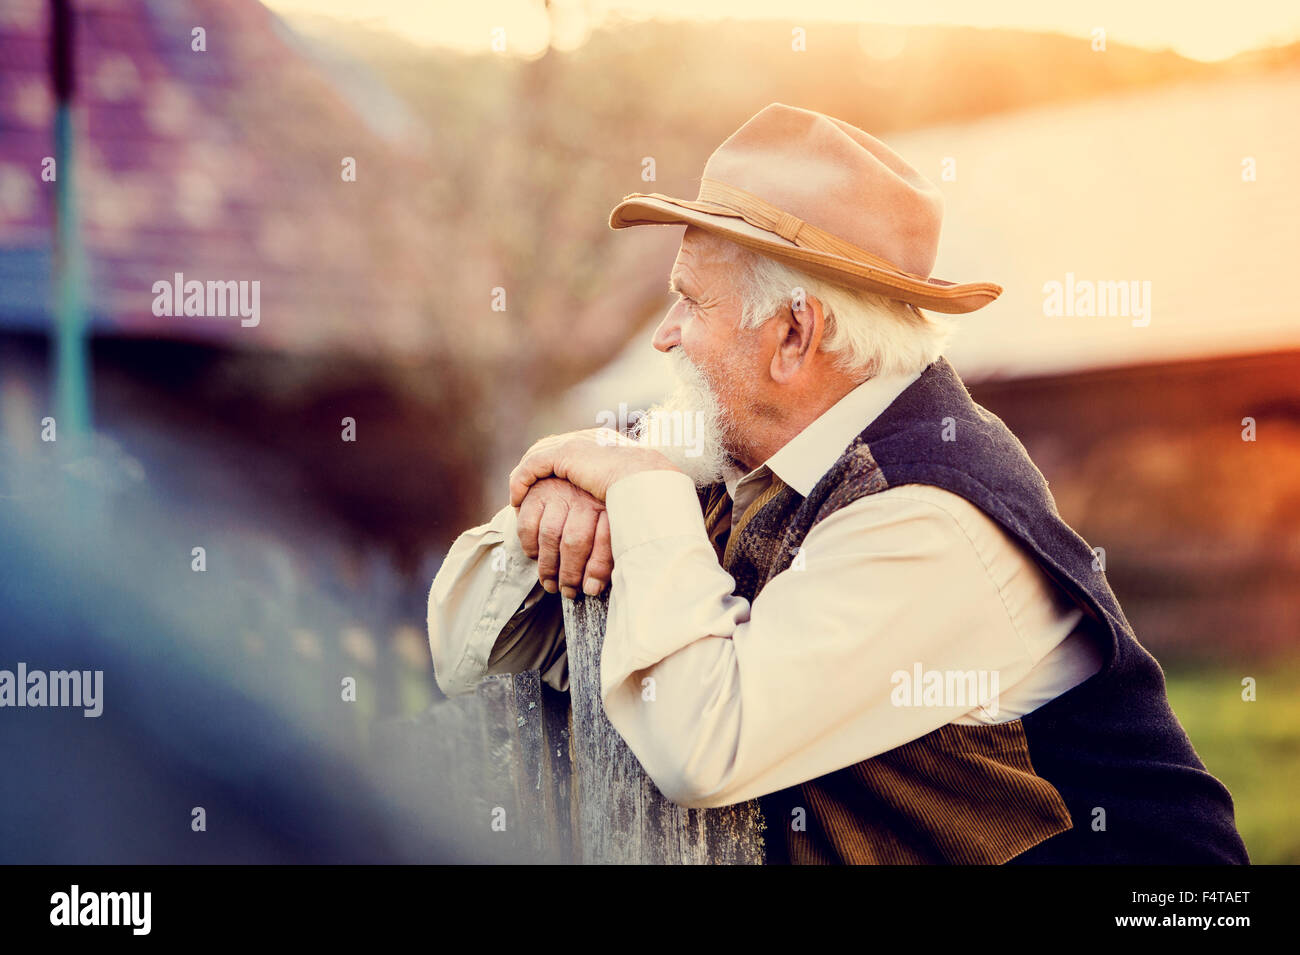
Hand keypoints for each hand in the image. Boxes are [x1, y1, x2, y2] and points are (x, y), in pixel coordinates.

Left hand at [508, 428, 678, 507]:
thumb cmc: (647, 491)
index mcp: (603, 444)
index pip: (569, 452)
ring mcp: (576, 442)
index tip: (543, 492)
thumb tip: (614, 512)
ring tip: (518, 500)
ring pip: (537, 456)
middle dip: (532, 471)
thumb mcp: (630, 490)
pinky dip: (522, 481)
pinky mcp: (566, 453)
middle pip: (548, 450)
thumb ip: (616, 493)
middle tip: (523, 494)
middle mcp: (588, 438)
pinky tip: (518, 500)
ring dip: (523, 478)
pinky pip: (533, 466)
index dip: (551, 470)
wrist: (649, 477)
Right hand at [516, 477, 612, 598]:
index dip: (597, 569)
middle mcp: (585, 497)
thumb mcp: (613, 521)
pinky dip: (530, 545)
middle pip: (575, 542)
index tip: (591, 590)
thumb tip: (593, 586)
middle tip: (568, 592)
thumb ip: (607, 551)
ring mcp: (560, 493)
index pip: (605, 540)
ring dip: (548, 566)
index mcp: (609, 504)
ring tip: (550, 583)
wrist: (581, 468)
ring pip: (551, 536)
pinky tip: (535, 556)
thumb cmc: (600, 504)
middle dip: (569, 573)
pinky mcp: (537, 492)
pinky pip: (528, 525)